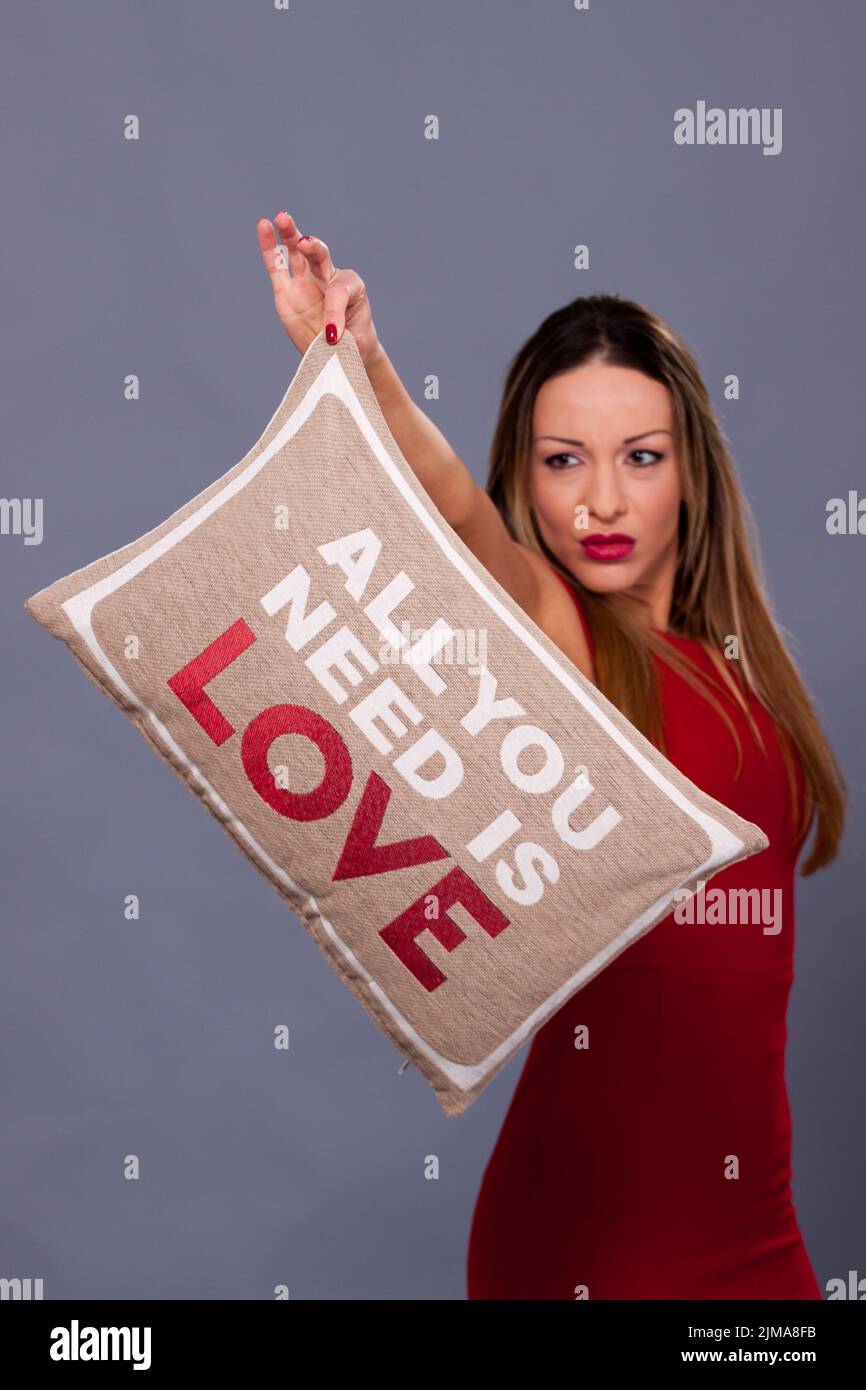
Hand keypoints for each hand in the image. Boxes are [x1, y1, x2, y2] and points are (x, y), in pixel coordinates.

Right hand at [256, 211, 380, 366]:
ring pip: (296, 252)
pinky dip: (269, 246)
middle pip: (318, 254)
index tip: (332, 336)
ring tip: (283, 218)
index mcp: (349, 284)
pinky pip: (275, 264)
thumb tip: (327, 333)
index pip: (338, 290)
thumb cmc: (352, 343)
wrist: (340, 355)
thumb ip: (339, 329)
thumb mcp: (354, 336)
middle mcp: (325, 277)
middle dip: (312, 247)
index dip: (334, 312)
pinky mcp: (285, 291)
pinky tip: (264, 226)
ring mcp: (304, 282)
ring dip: (290, 234)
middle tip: (306, 244)